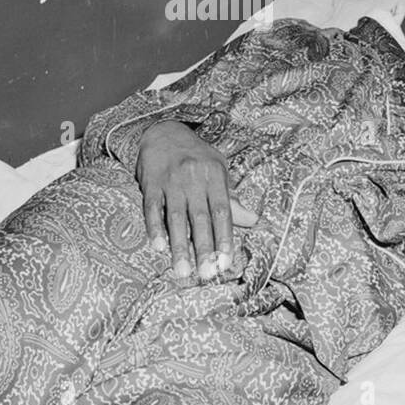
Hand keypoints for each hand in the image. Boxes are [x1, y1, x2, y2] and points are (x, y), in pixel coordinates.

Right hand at [135, 121, 257, 279]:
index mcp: (215, 176)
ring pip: (176, 217)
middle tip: (206, 274)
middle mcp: (194, 178)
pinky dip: (155, 228)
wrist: (162, 131)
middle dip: (204, 248)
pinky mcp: (150, 183)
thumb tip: (254, 221)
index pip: (222, 211)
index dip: (224, 237)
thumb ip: (232, 198)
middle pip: (200, 218)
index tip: (225, 261)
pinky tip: (158, 246)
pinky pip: (152, 208)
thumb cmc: (196, 156)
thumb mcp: (218, 169)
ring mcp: (171, 181)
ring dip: (179, 246)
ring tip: (182, 271)